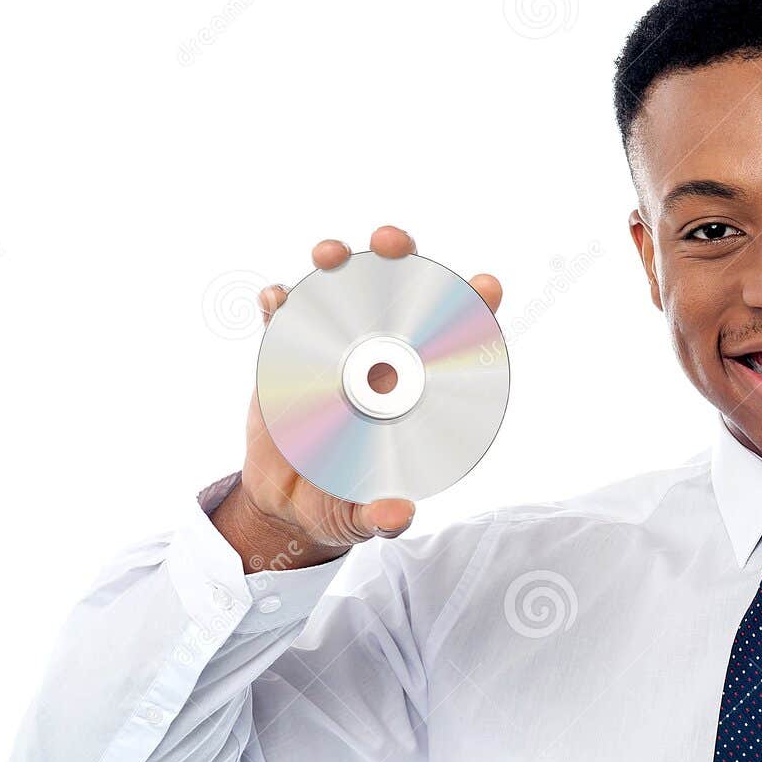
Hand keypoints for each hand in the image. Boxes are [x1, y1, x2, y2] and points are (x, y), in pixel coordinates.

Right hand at [211, 224, 502, 570]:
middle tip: (391, 244)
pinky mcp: (286, 356)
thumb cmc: (343, 503)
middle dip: (401, 259)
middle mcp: (381, 359)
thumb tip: (398, 515)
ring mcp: (333, 352)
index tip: (486, 286)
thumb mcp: (362, 518)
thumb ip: (381, 516)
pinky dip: (278, 304)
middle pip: (399, 293)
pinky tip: (275, 300)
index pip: (455, 338)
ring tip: (328, 257)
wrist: (287, 506)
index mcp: (417, 390)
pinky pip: (281, 320)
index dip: (475, 306)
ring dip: (335, 264)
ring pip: (339, 293)